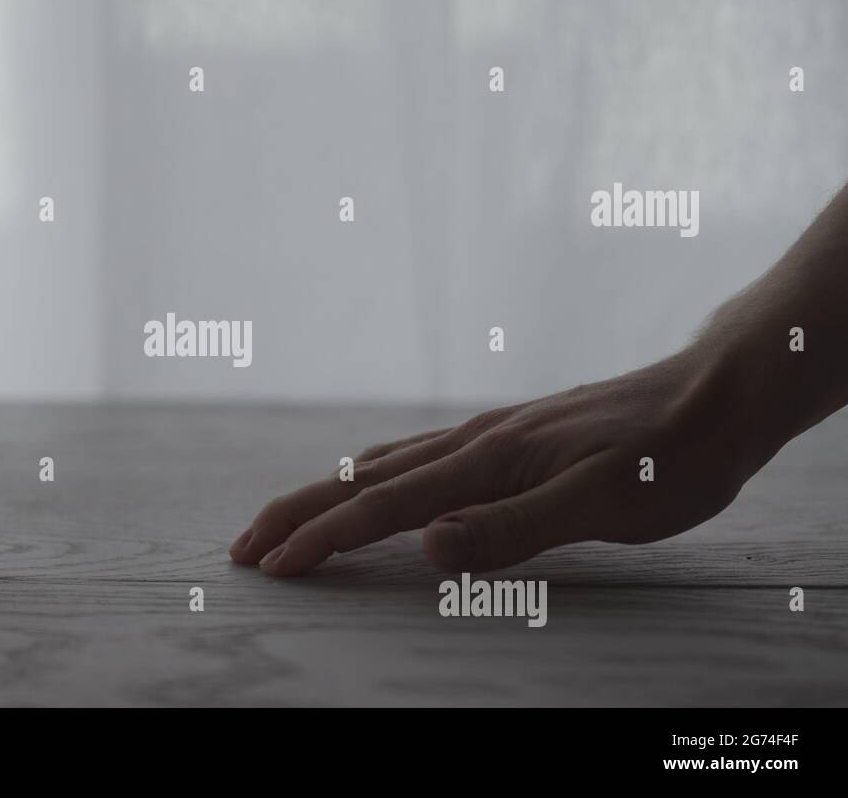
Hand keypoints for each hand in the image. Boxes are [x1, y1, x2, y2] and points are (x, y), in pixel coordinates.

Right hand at [230, 346, 760, 574]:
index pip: (385, 507)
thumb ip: (514, 528)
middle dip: (299, 512)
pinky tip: (373, 482)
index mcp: (487, 460)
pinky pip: (416, 456)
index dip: (325, 538)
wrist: (713, 393)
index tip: (274, 565)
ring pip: (384, 464)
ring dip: (326, 493)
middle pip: (363, 478)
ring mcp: (488, 434)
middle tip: (245, 545)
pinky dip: (370, 476)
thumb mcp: (603, 504)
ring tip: (287, 518)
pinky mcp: (506, 436)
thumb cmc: (666, 456)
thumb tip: (428, 547)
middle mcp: (475, 441)